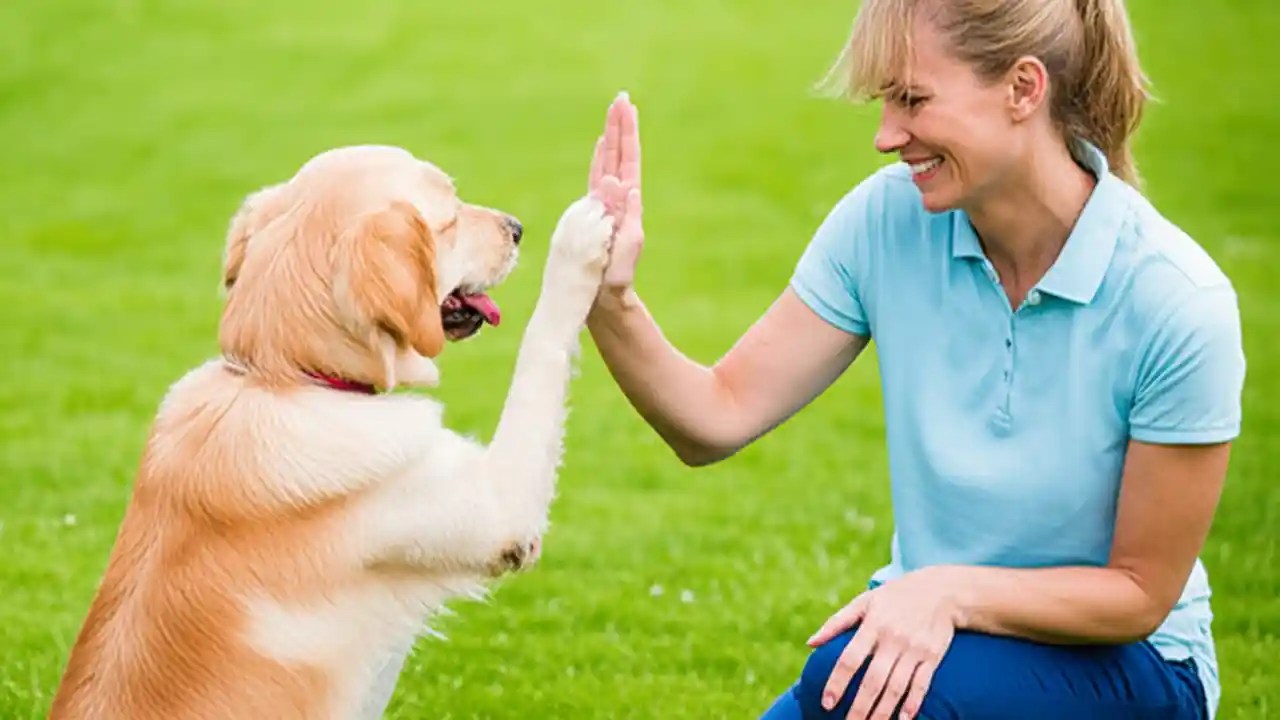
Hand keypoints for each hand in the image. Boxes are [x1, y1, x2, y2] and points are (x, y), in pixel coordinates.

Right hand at [588, 92, 643, 303]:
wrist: (605, 295)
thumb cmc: (617, 275)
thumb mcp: (628, 246)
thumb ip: (628, 217)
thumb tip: (626, 185)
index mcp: (628, 203)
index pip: (628, 159)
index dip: (627, 133)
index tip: (627, 107)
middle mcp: (618, 198)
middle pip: (620, 154)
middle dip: (620, 126)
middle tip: (621, 98)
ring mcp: (606, 203)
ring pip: (608, 162)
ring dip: (611, 138)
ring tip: (612, 114)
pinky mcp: (593, 212)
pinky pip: (594, 179)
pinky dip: (598, 160)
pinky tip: (598, 147)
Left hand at [807, 568, 962, 719]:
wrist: (942, 590)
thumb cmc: (895, 597)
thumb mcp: (864, 601)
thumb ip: (836, 623)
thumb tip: (810, 643)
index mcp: (872, 625)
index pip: (850, 659)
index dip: (837, 683)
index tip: (826, 703)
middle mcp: (893, 639)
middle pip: (873, 680)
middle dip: (860, 708)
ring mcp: (914, 649)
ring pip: (896, 687)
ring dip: (883, 711)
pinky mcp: (932, 656)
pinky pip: (922, 684)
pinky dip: (913, 703)